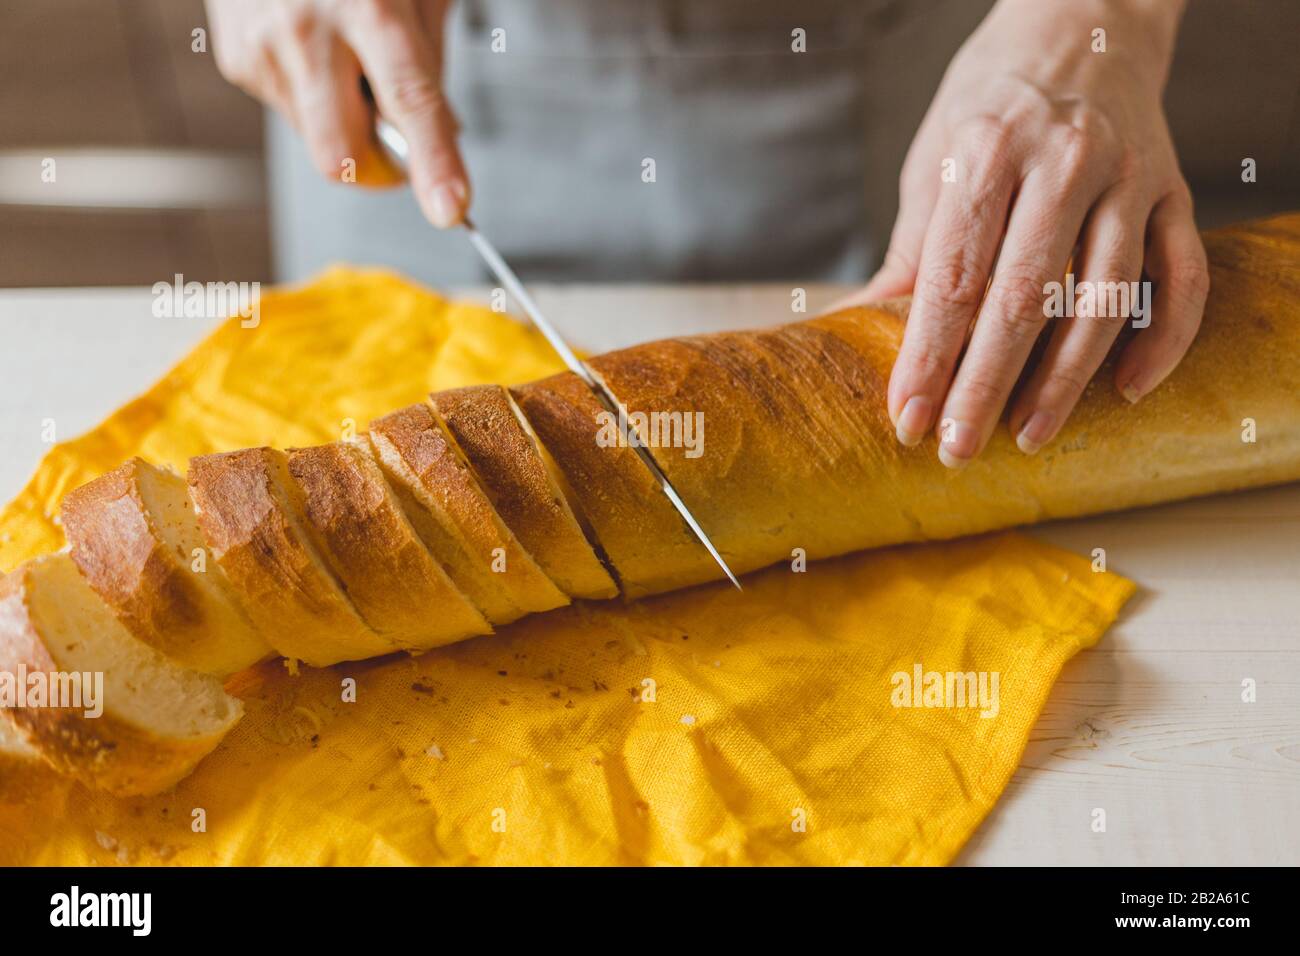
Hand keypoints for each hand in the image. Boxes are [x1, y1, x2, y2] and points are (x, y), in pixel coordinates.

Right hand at [205, 0, 468, 226]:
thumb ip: (429, 58)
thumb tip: (441, 132)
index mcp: (370, 5)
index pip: (412, 103)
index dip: (434, 163)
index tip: (450, 208)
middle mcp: (309, 29)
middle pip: (342, 153)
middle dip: (376, 167)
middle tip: (399, 144)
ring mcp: (263, 46)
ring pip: (317, 138)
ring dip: (343, 118)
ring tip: (344, 52)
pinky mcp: (235, 58)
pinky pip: (290, 110)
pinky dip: (313, 93)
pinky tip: (312, 44)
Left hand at [840, 0, 1207, 466]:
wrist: (1084, 23)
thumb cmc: (992, 103)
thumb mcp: (935, 160)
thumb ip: (912, 249)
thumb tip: (858, 327)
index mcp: (988, 153)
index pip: (953, 280)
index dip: (928, 359)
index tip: (906, 419)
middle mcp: (1064, 163)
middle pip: (1022, 300)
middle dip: (985, 385)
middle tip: (957, 448)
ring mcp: (1128, 177)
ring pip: (1103, 300)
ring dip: (1065, 381)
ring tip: (1027, 435)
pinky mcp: (1175, 191)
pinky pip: (1181, 277)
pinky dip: (1161, 340)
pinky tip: (1128, 390)